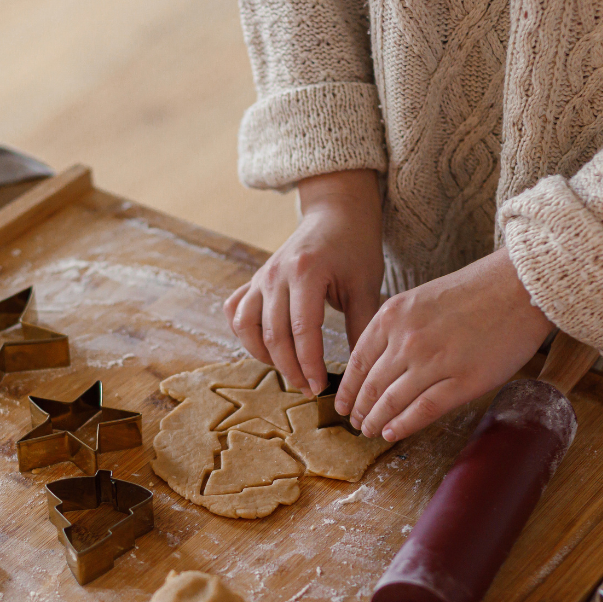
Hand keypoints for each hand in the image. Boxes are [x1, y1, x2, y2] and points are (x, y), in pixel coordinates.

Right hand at [224, 170, 384, 395]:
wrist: (337, 212)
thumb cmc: (356, 246)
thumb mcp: (366, 285)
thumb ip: (361, 327)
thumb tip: (360, 371)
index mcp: (305, 273)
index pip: (301, 331)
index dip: (309, 364)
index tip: (320, 387)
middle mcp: (275, 275)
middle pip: (273, 335)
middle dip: (290, 369)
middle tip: (309, 389)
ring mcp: (260, 276)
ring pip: (247, 327)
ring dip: (264, 356)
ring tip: (288, 371)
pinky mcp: (254, 280)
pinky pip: (236, 313)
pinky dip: (246, 335)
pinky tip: (266, 348)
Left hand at [335, 248, 553, 441]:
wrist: (519, 287)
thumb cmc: (475, 290)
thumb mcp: (421, 299)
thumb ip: (397, 328)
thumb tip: (380, 362)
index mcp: (392, 316)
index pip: (358, 362)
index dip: (348, 389)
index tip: (343, 404)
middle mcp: (407, 340)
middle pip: (371, 385)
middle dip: (360, 410)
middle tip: (355, 423)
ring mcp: (434, 362)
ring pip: (392, 401)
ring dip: (376, 421)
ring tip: (370, 431)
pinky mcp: (463, 382)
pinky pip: (422, 410)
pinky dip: (402, 425)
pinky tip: (392, 433)